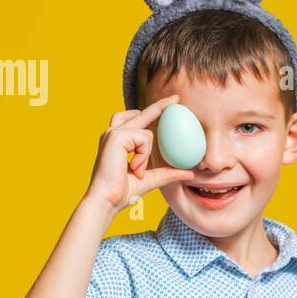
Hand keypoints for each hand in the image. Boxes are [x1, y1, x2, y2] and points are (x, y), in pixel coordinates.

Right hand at [84, 94, 195, 213]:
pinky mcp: (116, 135)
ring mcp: (113, 132)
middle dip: (160, 105)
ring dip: (146, 154)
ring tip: (136, 170)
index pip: (137, 119)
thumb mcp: (150, 179)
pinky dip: (142, 155)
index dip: (153, 111)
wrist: (107, 199)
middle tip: (177, 98)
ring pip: (146, 132)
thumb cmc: (122, 192)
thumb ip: (168, 173)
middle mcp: (114, 133)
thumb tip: (190, 172)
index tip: (169, 104)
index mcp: (118, 140)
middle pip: (140, 113)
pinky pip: (143, 139)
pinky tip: (133, 167)